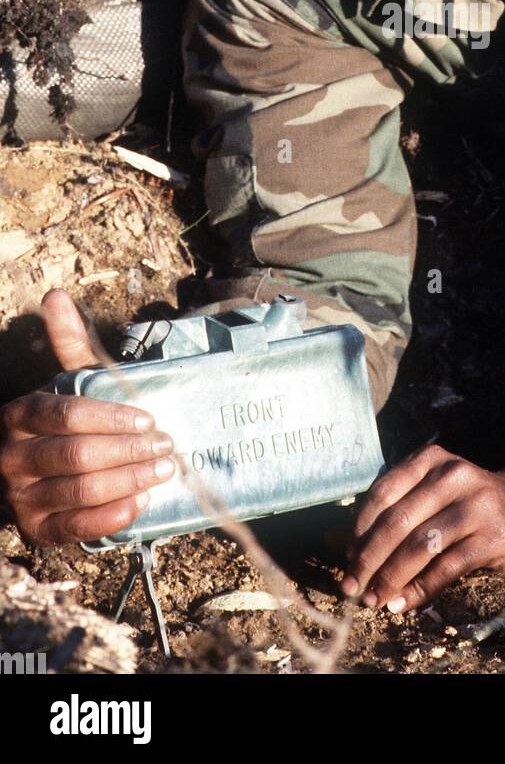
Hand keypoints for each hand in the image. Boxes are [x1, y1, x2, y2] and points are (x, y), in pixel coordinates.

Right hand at [0, 289, 174, 545]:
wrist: (36, 477)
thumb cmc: (64, 423)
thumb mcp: (67, 383)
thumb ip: (68, 343)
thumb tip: (55, 296)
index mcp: (18, 415)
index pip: (65, 414)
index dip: (110, 417)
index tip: (149, 417)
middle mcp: (11, 458)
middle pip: (76, 454)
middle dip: (128, 450)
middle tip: (166, 445)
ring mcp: (21, 498)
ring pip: (79, 490)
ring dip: (128, 480)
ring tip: (165, 469)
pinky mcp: (36, 531)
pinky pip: (75, 528)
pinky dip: (111, 516)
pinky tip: (141, 502)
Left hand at [339, 442, 504, 613]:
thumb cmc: (469, 505)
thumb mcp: (433, 494)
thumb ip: (394, 511)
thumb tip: (339, 545)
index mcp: (432, 459)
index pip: (382, 493)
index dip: (358, 531)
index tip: (346, 561)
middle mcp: (454, 475)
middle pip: (397, 522)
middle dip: (368, 560)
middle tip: (351, 588)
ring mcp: (477, 504)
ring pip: (420, 546)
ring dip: (390, 578)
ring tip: (375, 600)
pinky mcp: (495, 536)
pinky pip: (447, 567)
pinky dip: (420, 589)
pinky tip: (403, 603)